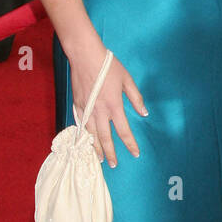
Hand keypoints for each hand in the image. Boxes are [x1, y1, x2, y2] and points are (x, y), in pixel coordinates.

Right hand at [69, 48, 146, 167]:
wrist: (84, 55)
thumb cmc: (108, 66)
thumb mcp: (127, 80)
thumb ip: (136, 98)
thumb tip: (144, 113)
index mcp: (114, 106)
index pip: (124, 131)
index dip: (130, 144)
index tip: (135, 154)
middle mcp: (99, 111)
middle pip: (105, 138)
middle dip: (110, 153)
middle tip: (114, 165)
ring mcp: (86, 109)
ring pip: (91, 134)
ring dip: (95, 148)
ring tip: (99, 159)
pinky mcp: (77, 104)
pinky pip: (80, 124)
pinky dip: (83, 135)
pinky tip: (85, 141)